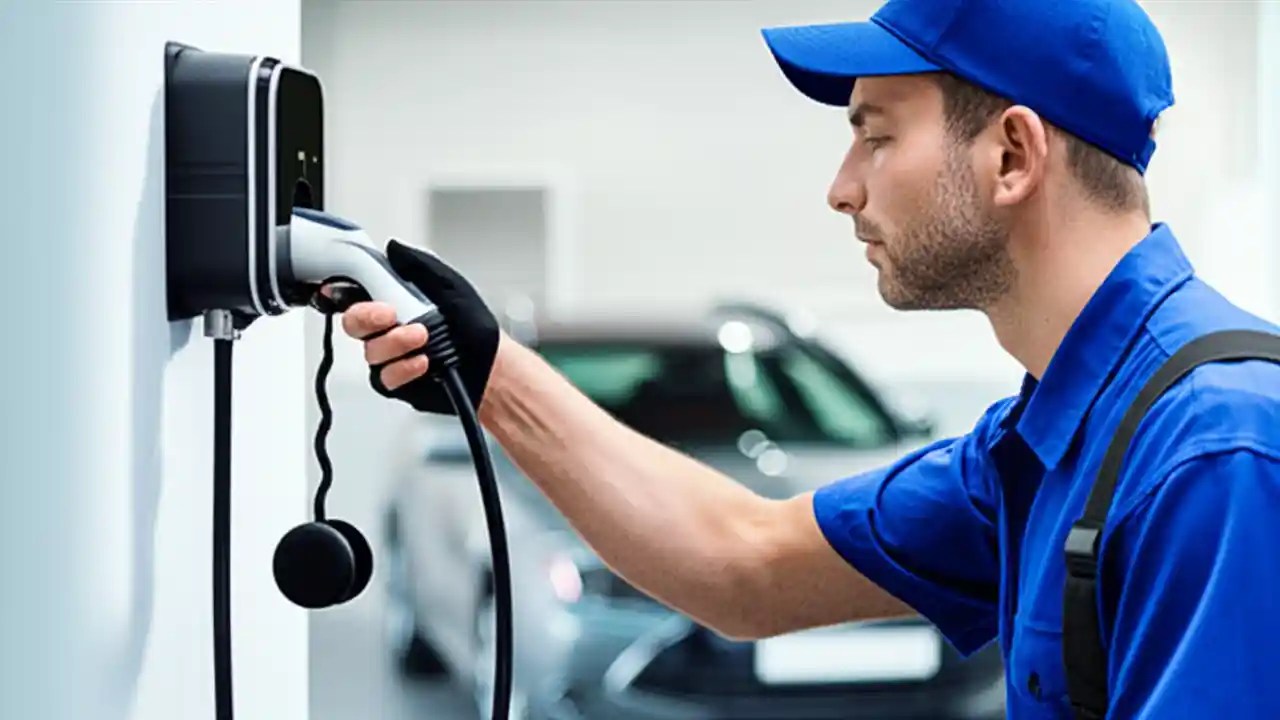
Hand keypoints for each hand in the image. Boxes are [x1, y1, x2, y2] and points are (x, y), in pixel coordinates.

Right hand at [338, 239, 500, 414]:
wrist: (490, 363)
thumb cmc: (473, 324)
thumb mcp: (449, 284)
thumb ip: (419, 266)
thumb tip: (394, 247)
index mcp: (392, 300)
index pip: (355, 292)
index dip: (341, 289)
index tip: (345, 287)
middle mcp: (385, 328)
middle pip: (353, 323)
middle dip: (366, 316)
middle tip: (389, 315)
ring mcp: (389, 355)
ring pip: (371, 350)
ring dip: (396, 342)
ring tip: (423, 337)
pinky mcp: (396, 380)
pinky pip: (384, 377)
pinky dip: (403, 367)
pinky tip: (423, 361)